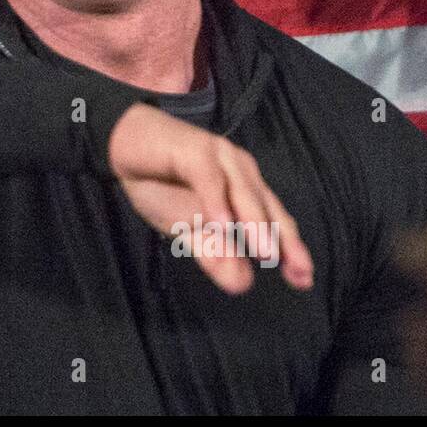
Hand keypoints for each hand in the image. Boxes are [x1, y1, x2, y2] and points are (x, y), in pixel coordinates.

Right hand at [108, 103, 313, 294]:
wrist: (123, 142)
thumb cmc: (160, 183)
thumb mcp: (186, 228)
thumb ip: (213, 253)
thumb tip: (242, 284)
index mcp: (245, 190)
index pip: (275, 220)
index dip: (291, 249)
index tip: (303, 279)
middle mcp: (240, 171)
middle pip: (267, 208)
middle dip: (283, 240)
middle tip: (295, 271)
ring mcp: (220, 157)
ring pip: (243, 192)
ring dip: (254, 223)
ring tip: (265, 254)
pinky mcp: (194, 150)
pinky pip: (208, 178)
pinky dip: (215, 201)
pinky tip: (220, 224)